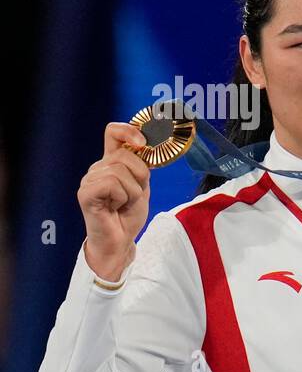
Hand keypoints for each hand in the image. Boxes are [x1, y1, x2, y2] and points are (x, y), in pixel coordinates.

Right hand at [78, 122, 151, 280]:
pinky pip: (112, 184)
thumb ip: (142, 166)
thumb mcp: (142, 185)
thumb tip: (145, 144)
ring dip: (132, 191)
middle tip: (132, 196)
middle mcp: (97, 167)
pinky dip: (121, 197)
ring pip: (121, 171)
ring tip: (123, 204)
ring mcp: (89, 179)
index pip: (113, 132)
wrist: (120, 240)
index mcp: (110, 162)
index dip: (129, 131)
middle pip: (126, 155)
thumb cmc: (128, 214)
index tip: (143, 143)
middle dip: (140, 178)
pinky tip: (114, 207)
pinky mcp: (85, 192)